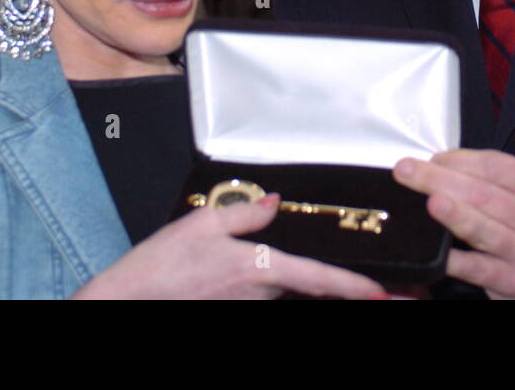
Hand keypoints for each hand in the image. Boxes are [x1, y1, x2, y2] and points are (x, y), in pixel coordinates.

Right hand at [71, 192, 387, 299]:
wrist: (126, 303)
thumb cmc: (158, 267)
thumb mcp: (203, 223)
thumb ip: (246, 212)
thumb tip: (275, 202)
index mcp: (259, 267)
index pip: (320, 277)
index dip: (355, 286)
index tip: (383, 292)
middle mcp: (260, 294)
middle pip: (313, 292)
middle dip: (348, 292)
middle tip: (387, 291)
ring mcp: (248, 308)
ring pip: (293, 298)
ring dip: (319, 293)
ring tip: (355, 288)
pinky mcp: (234, 311)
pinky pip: (270, 302)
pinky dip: (292, 294)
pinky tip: (299, 287)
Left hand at [394, 150, 514, 299]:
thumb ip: (493, 179)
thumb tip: (441, 166)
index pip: (497, 167)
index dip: (461, 160)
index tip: (432, 158)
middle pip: (484, 195)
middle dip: (440, 180)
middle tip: (407, 171)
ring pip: (483, 230)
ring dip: (454, 215)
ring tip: (430, 201)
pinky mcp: (511, 280)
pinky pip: (478, 269)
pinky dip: (455, 259)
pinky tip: (438, 250)